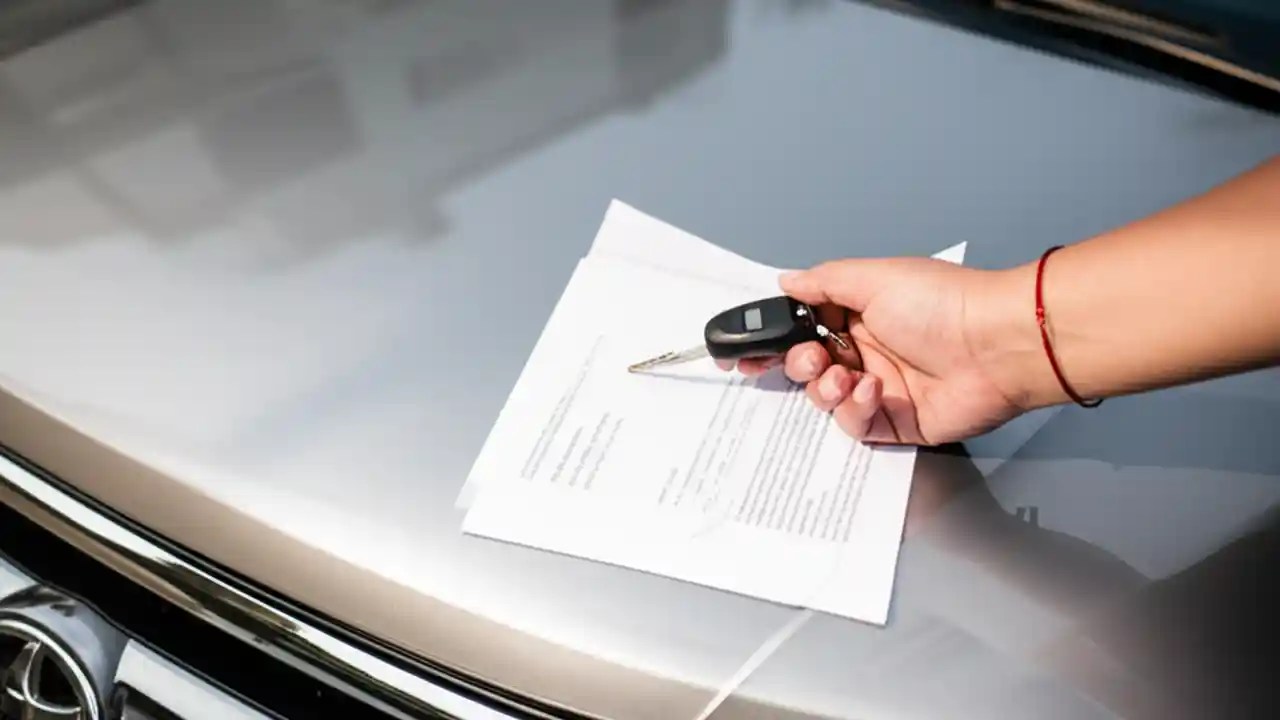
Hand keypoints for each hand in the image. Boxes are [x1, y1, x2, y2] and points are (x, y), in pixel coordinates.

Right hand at [719, 257, 1033, 444]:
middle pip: (808, 369)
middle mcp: (868, 350)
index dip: (775, 341)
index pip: (804, 329)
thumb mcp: (874, 278)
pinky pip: (855, 425)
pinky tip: (873, 391)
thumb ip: (823, 282)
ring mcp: (881, 388)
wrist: (999, 346)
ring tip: (846, 376)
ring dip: (826, 389)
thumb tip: (786, 281)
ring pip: (826, 400)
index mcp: (860, 313)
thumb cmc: (946, 304)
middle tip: (809, 360)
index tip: (746, 351)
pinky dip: (856, 410)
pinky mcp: (897, 422)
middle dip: (797, 367)